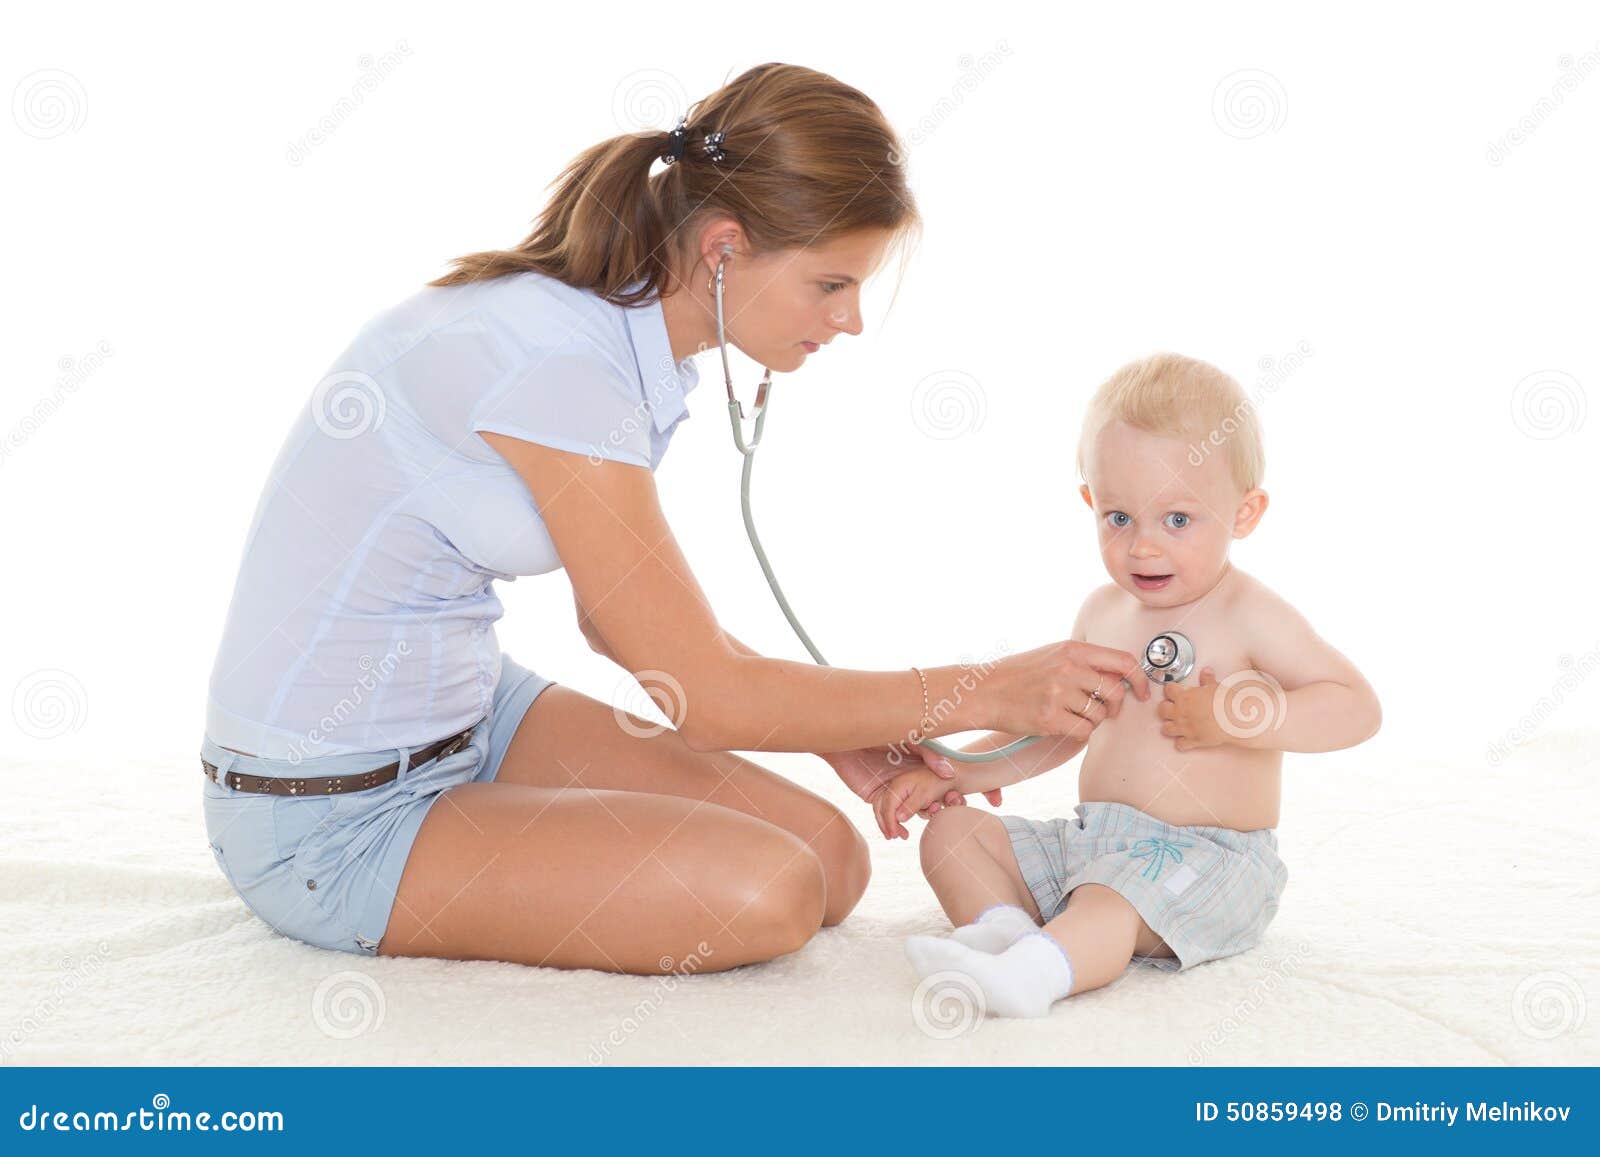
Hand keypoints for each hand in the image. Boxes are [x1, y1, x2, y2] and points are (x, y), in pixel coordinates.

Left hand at [820, 743, 1000, 817]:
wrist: (840, 735)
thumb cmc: (876, 729)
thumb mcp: (908, 736)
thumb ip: (928, 752)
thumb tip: (949, 773)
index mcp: (922, 761)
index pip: (953, 778)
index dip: (974, 786)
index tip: (995, 798)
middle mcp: (911, 777)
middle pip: (937, 797)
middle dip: (951, 805)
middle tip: (957, 806)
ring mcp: (894, 788)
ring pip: (915, 810)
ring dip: (922, 818)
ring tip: (931, 817)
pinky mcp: (875, 797)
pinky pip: (886, 817)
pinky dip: (893, 827)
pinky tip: (899, 833)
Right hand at [870, 769, 950, 840]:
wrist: (946, 775)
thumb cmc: (936, 782)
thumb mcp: (924, 795)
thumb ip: (910, 807)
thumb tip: (898, 818)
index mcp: (897, 786)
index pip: (887, 807)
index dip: (889, 823)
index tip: (894, 835)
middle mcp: (895, 788)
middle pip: (883, 808)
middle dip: (887, 824)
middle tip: (895, 836)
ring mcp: (899, 792)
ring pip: (888, 809)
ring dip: (892, 822)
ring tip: (899, 834)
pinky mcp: (904, 796)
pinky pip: (896, 808)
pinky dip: (899, 817)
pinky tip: (903, 825)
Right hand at [984, 640, 1150, 739]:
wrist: (985, 691)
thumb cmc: (1019, 674)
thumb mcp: (1053, 655)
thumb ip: (1086, 662)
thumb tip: (1122, 676)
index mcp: (1073, 650)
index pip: (1123, 661)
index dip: (1140, 679)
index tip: (1143, 692)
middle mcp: (1069, 669)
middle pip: (1116, 692)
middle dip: (1116, 706)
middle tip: (1105, 710)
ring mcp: (1059, 694)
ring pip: (1099, 715)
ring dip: (1092, 720)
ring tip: (1072, 714)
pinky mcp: (1050, 718)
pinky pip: (1083, 731)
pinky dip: (1079, 732)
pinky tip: (1062, 724)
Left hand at [1157, 667, 1227, 751]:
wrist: (1234, 719)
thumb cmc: (1225, 702)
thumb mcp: (1216, 686)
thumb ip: (1207, 679)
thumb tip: (1206, 672)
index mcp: (1184, 696)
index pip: (1168, 690)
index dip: (1171, 689)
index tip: (1174, 690)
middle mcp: (1180, 712)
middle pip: (1161, 710)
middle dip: (1165, 708)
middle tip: (1172, 707)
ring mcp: (1184, 728)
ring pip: (1166, 729)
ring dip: (1169, 726)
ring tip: (1176, 724)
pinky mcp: (1192, 741)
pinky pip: (1180, 745)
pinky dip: (1182, 743)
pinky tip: (1186, 739)